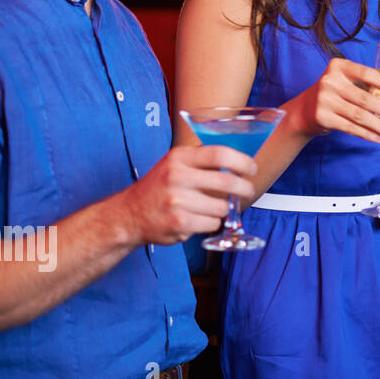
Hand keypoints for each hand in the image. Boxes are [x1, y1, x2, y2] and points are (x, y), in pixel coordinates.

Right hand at [120, 144, 258, 245]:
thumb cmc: (159, 188)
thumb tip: (241, 162)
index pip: (219, 154)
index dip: (241, 162)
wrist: (128, 215)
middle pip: (227, 182)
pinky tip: (197, 219)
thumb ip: (202, 160)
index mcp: (179, 158)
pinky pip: (212, 223)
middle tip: (248, 191)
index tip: (251, 168)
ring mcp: (177, 200)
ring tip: (209, 208)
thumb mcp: (175, 164)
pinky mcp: (179, 222)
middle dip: (244, 188)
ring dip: (222, 210)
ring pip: (222, 207)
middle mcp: (177, 176)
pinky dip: (211, 223)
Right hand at [285, 57, 379, 145]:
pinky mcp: (323, 118)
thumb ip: (365, 84)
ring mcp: (324, 100)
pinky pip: (352, 128)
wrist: (304, 110)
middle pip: (366, 99)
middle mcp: (330, 81)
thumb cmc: (334, 94)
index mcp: (339, 67)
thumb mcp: (344, 81)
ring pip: (360, 116)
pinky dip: (369, 134)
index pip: (367, 73)